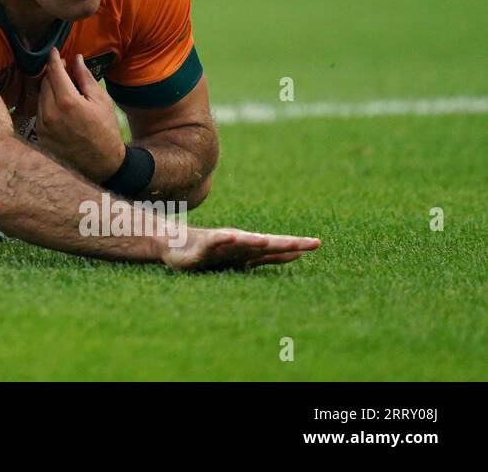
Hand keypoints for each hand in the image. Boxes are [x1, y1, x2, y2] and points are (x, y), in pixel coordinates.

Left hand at [36, 52, 124, 182]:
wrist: (102, 163)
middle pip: (45, 83)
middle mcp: (50, 114)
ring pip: (40, 97)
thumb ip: (85, 77)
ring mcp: (42, 126)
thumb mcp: (100, 100)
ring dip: (49, 89)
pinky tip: (60, 107)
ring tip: (64, 89)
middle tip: (64, 70)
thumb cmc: (105, 130)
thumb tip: (76, 59)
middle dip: (53, 74)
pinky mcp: (40, 136)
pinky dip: (47, 105)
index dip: (53, 59)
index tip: (53, 50)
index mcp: (67, 102)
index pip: (54, 72)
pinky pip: (40, 112)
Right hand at [162, 227, 320, 271]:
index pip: (277, 247)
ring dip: (255, 241)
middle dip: (286, 243)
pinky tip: (230, 237)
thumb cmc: (214, 252)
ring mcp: (222, 244)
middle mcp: (240, 243)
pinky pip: (214, 242)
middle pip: (266, 244)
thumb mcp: (246, 256)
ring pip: (242, 242)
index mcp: (251, 247)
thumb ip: (271, 256)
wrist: (177, 245)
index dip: (296, 246)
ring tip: (268, 241)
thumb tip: (299, 253)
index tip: (317, 243)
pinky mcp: (203, 247)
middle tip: (307, 243)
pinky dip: (222, 239)